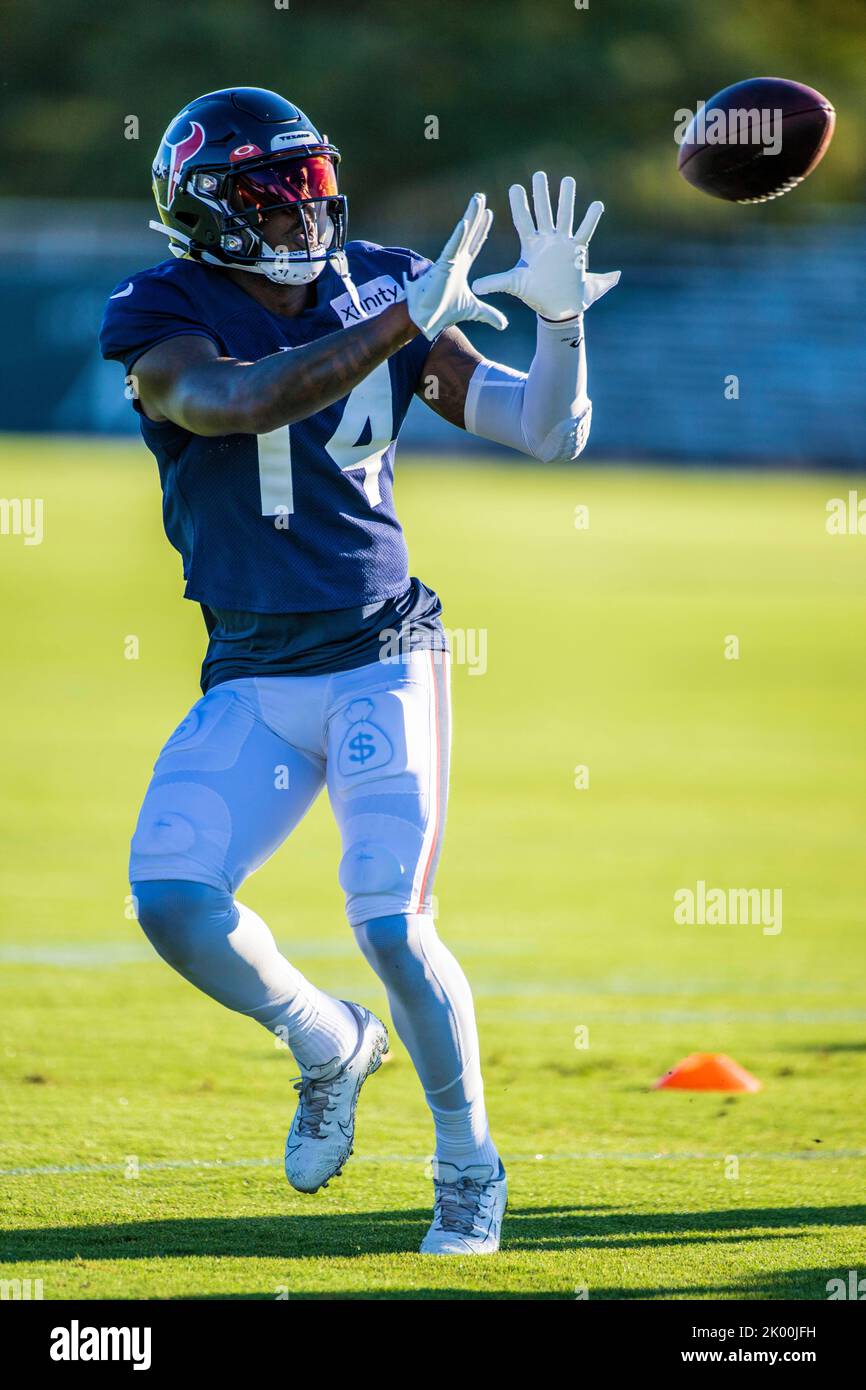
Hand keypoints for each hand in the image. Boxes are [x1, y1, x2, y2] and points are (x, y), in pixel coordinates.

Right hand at [405, 193, 508, 340]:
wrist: (429, 319)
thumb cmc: (446, 312)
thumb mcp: (474, 311)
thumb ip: (489, 314)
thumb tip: (504, 324)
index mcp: (462, 266)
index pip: (475, 243)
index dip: (482, 228)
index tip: (489, 213)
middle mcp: (456, 259)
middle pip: (469, 232)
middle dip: (476, 214)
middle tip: (481, 196)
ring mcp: (449, 260)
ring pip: (462, 234)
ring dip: (470, 216)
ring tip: (477, 199)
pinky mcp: (443, 265)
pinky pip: (453, 247)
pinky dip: (459, 235)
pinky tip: (466, 221)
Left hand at [472, 172, 619, 321]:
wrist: (558, 308)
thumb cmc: (535, 295)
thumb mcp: (514, 285)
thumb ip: (496, 282)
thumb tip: (474, 287)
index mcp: (530, 245)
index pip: (523, 220)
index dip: (519, 204)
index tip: (515, 187)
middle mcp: (546, 240)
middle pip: (543, 212)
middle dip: (541, 194)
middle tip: (538, 175)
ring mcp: (563, 243)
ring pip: (565, 216)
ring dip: (566, 199)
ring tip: (567, 180)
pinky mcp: (577, 251)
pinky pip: (585, 232)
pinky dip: (591, 219)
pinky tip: (597, 204)